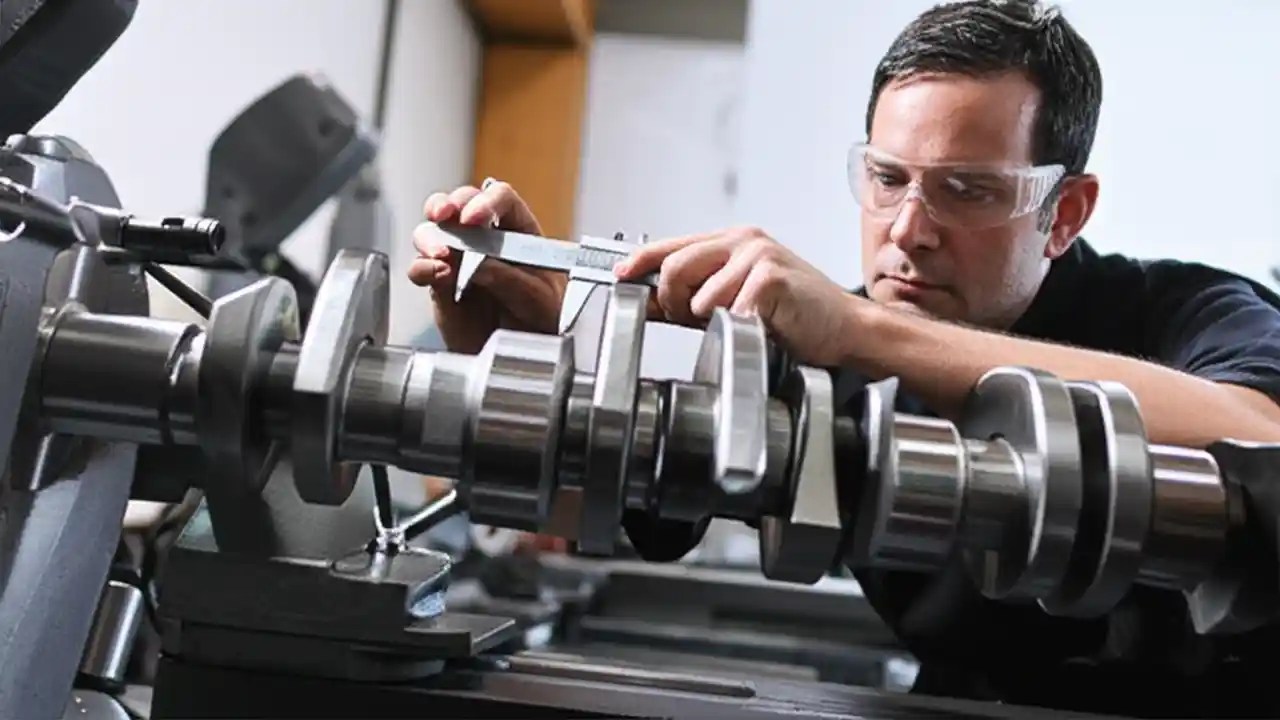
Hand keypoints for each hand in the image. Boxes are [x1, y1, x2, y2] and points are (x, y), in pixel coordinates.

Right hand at [409, 181, 565, 353]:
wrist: (524, 360)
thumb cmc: (543, 323)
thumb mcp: (538, 299)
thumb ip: (509, 278)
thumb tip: (478, 265)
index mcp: (519, 232)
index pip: (500, 199)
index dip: (486, 201)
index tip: (475, 216)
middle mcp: (486, 239)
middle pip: (459, 204)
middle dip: (448, 203)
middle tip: (445, 215)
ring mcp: (461, 260)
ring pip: (433, 231)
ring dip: (431, 236)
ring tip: (442, 254)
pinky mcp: (441, 284)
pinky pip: (421, 268)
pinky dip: (422, 268)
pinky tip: (437, 275)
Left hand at [616, 226, 857, 366]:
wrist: (845, 328)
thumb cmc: (795, 315)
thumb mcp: (736, 300)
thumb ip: (695, 298)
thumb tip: (652, 303)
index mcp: (732, 241)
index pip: (671, 245)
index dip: (640, 261)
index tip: (621, 275)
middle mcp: (743, 241)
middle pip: (675, 267)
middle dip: (673, 304)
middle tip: (692, 322)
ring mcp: (758, 255)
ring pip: (700, 297)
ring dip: (713, 321)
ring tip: (740, 324)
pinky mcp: (771, 277)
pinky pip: (728, 310)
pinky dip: (739, 326)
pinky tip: (761, 326)